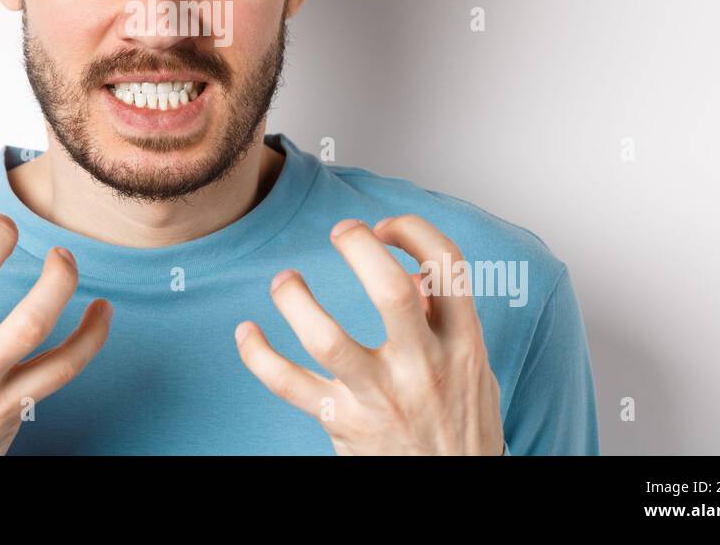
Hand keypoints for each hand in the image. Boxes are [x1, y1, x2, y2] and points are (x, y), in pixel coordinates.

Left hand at [234, 214, 503, 454]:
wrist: (453, 491)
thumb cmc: (461, 428)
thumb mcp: (472, 370)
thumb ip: (446, 321)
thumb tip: (412, 274)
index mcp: (463, 344)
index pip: (447, 266)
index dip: (413, 231)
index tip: (386, 228)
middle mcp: (423, 368)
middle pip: (391, 292)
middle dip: (360, 248)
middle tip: (342, 231)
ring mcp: (381, 397)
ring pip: (327, 339)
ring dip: (296, 300)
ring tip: (285, 280)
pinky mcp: (343, 422)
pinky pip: (289, 384)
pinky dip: (259, 355)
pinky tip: (246, 332)